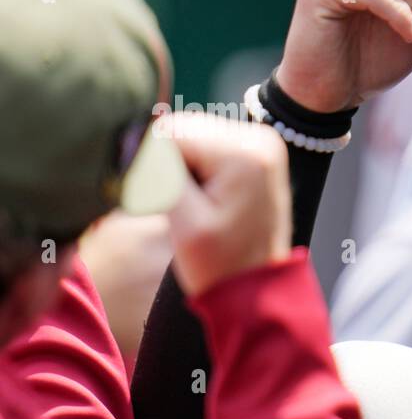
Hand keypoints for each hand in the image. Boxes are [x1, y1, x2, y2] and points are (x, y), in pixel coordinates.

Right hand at [162, 112, 291, 296]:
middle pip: (183, 128)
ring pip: (193, 136)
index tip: (163, 200)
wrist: (257, 289)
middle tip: (182, 206)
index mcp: (245, 154)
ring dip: (182, 167)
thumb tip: (143, 139)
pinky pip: (208, 146)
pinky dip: (197, 169)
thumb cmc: (222, 265)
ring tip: (196, 205)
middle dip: (170, 164)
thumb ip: (163, 175)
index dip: (154, 164)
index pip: (172, 132)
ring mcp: (262, 144)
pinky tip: (206, 198)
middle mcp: (260, 138)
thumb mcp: (185, 223)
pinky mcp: (257, 153)